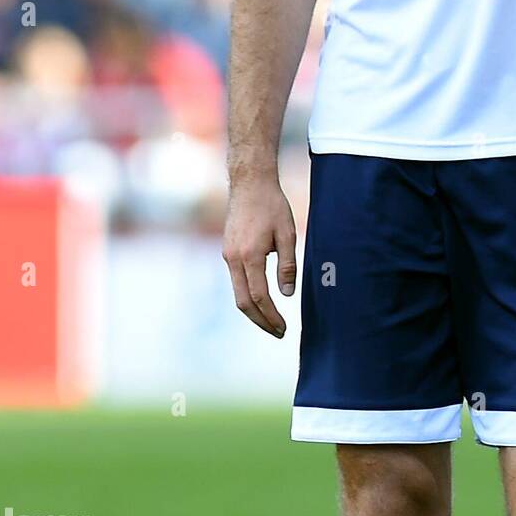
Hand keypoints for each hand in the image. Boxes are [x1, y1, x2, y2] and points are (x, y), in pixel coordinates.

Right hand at [222, 176, 297, 336]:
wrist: (249, 183)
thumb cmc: (272, 206)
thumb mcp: (287, 234)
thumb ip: (287, 266)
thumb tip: (287, 295)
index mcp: (249, 256)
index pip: (259, 297)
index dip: (271, 316)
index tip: (284, 328)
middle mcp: (233, 259)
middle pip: (243, 302)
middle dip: (260, 321)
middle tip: (278, 332)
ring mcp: (227, 255)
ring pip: (237, 293)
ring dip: (253, 310)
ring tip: (271, 320)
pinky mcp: (227, 251)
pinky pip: (236, 281)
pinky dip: (247, 295)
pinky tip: (261, 299)